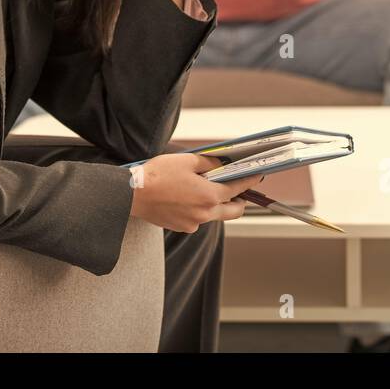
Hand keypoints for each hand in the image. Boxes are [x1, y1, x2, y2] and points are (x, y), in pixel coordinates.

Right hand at [128, 152, 264, 232]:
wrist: (132, 194)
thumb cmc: (157, 175)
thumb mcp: (187, 161)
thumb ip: (209, 163)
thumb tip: (222, 164)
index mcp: (209, 196)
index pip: (238, 189)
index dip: (250, 181)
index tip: (257, 176)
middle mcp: (205, 214)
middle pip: (234, 211)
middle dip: (240, 200)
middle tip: (239, 189)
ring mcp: (193, 223)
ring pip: (215, 215)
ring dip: (217, 204)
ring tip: (206, 189)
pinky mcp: (181, 227)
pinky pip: (198, 219)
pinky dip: (199, 209)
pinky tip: (187, 198)